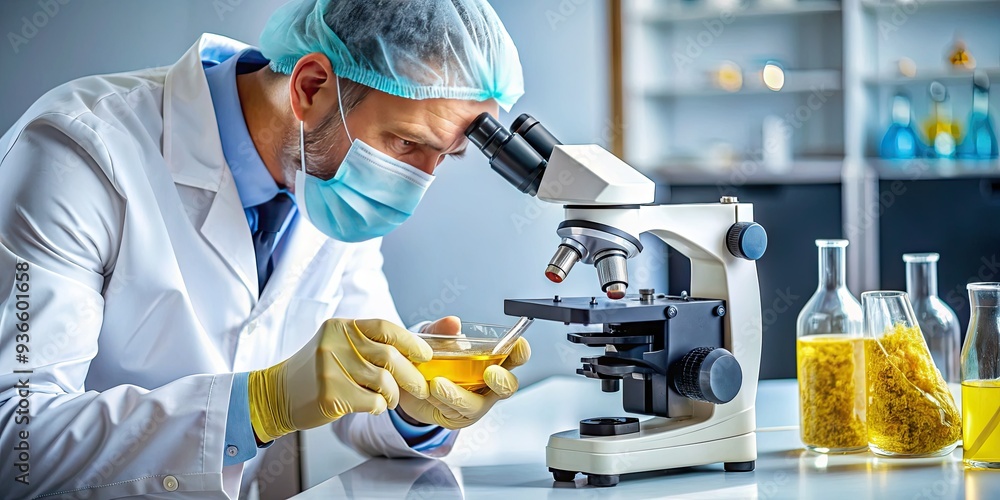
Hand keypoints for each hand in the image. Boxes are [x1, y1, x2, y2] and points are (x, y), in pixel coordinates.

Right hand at [247, 318, 431, 441]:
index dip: (410, 341)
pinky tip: (373, 407)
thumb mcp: (337, 345)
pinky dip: (379, 407)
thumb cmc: (316, 371)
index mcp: (341, 327)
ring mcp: (330, 369)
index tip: (425, 355)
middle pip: (390, 357)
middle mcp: (335, 344)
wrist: (277, 394)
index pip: (385, 328)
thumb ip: (367, 344)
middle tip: (420, 387)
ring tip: (391, 400)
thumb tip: (413, 351)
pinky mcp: (330, 395)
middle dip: (412, 375)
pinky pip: (372, 402)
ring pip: (384, 382)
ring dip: (394, 395)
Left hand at [399, 316, 530, 428]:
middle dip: (502, 380)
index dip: (520, 351)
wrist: (412, 384)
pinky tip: (429, 391)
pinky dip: (441, 401)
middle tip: (489, 372)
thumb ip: (442, 330)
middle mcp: (489, 384)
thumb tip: (453, 323)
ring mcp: (476, 403)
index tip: (518, 343)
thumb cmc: (431, 359)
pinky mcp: (458, 417)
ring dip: (458, 394)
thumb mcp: (432, 339)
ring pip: (475, 404)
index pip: (515, 356)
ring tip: (438, 384)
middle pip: (507, 386)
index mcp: (492, 361)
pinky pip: (453, 412)